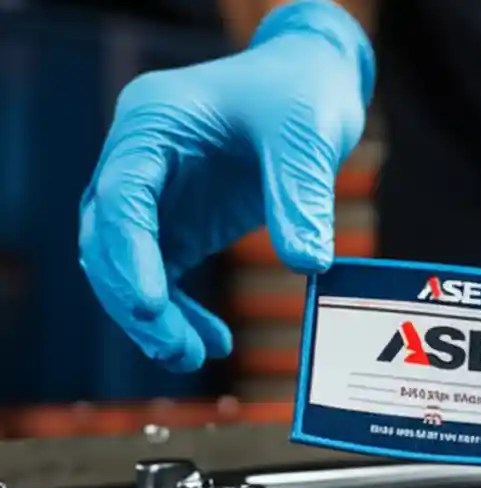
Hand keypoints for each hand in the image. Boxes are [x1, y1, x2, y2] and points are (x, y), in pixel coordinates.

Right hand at [77, 0, 372, 370]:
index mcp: (151, 122)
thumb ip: (301, 196)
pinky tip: (212, 342)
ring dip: (153, 316)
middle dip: (135, 299)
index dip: (128, 254)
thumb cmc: (301, 92)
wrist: (312, 80)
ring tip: (193, 355)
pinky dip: (180, 312)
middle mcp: (138, 158)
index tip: (150, 304)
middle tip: (176, 349)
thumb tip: (308, 264)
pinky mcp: (179, 221)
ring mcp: (154, 192)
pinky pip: (162, 275)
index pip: (120, 196)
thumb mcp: (306, 135)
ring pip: (126, 264)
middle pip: (107, 238)